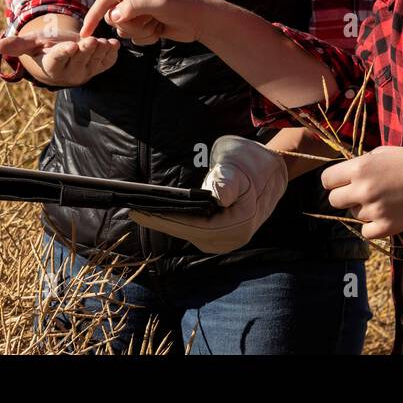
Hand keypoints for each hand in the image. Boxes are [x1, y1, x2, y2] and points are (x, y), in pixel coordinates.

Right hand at [0, 26, 118, 87]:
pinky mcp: (99, 69)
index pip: (58, 59)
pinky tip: (114, 45)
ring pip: (95, 60)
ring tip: (106, 41)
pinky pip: (107, 63)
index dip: (65, 52)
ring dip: (101, 51)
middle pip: (80, 59)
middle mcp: (70, 73)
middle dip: (86, 49)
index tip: (72, 46)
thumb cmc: (44, 46)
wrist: (62, 53)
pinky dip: (112, 54)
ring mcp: (86, 72)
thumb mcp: (31, 43)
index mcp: (52, 67)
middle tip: (91, 40)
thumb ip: (16, 45)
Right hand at [81, 0, 211, 45]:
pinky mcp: (144, 24)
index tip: (86, 33)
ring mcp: (138, 11)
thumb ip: (133, 7)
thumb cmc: (183, 6)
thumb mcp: (158, 3)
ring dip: (138, 32)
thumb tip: (112, 16)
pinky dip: (145, 38)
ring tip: (156, 25)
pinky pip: (132, 37)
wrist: (201, 21)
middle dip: (128, 25)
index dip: (94, 14)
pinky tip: (159, 32)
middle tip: (148, 22)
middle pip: (112, 16)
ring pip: (122, 28)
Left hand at [128, 136, 288, 253]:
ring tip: (139, 211)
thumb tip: (219, 195)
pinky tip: (160, 214)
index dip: (164, 219)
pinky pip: (193, 232)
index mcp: (237, 224)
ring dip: (165, 223)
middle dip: (159, 222)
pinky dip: (176, 223)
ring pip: (188, 234)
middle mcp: (231, 239)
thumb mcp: (239, 162)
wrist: (272, 172)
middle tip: (130, 211)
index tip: (138, 212)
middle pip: (186, 233)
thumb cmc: (253, 162)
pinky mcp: (220, 237)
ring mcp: (226, 241)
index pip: (192, 225)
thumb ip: (228, 178)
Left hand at [321, 147, 402, 239]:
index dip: (333, 181)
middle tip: (359, 194)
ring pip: (353, 215)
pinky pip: (366, 232)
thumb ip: (359, 164)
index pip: (326, 180)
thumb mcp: (380, 153)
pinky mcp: (387, 227)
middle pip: (334, 200)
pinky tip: (384, 215)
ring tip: (382, 200)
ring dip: (363, 209)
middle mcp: (363, 189)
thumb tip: (343, 175)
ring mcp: (375, 210)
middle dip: (344, 196)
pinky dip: (372, 226)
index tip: (341, 183)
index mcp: (359, 168)